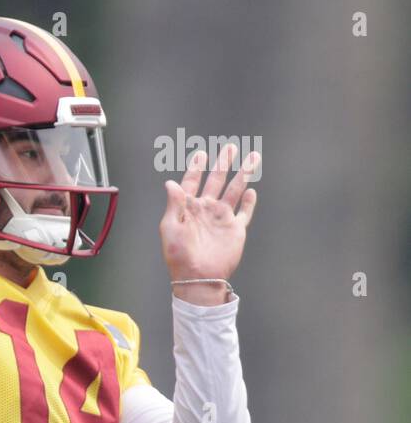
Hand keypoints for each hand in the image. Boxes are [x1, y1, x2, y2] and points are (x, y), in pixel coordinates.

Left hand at [160, 143, 258, 304]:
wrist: (198, 276)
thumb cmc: (179, 255)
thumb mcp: (170, 227)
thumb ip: (174, 203)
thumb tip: (171, 182)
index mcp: (188, 208)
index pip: (192, 182)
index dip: (196, 167)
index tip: (200, 153)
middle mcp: (206, 210)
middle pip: (216, 181)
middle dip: (223, 163)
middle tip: (229, 146)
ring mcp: (221, 218)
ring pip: (234, 190)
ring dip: (242, 174)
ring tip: (251, 157)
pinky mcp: (235, 229)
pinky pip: (244, 212)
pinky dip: (248, 202)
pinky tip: (251, 190)